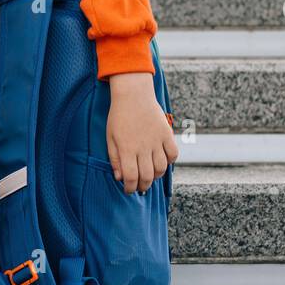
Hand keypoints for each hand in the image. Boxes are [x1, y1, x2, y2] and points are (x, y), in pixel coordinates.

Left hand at [106, 72, 178, 193]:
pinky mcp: (167, 133)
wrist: (133, 95)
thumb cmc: (119, 117)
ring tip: (151, 175)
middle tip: (140, 186)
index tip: (129, 189)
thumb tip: (119, 178)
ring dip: (156, 176)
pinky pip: (174, 154)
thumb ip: (114, 159)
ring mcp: (157, 140)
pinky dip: (170, 161)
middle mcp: (143, 147)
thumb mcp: (110, 138)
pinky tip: (163, 161)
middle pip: (147, 176)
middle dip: (143, 186)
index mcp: (127, 149)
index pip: (130, 177)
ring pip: (162, 168)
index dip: (130, 187)